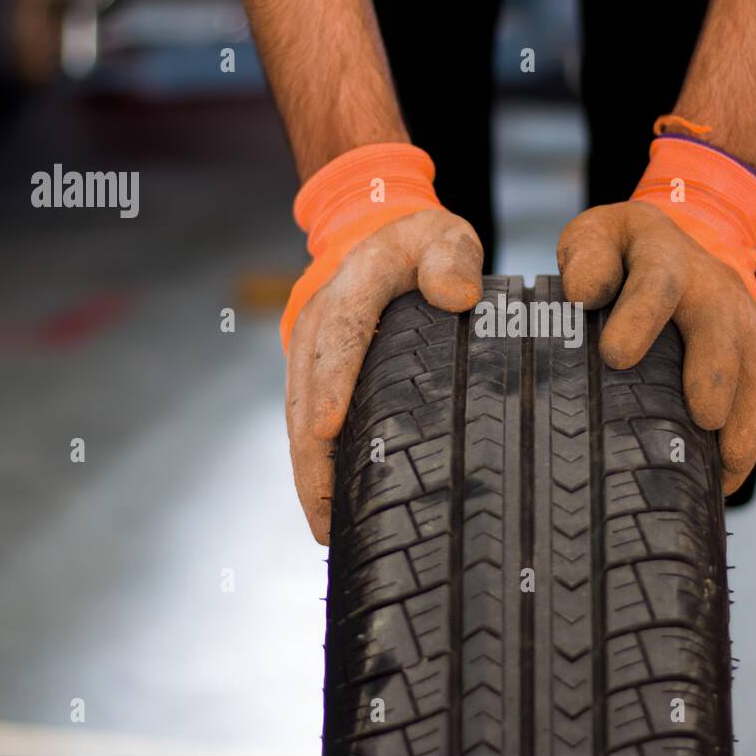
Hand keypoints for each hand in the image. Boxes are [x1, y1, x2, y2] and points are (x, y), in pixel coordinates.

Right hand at [286, 208, 481, 542]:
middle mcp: (319, 316)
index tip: (327, 429)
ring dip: (306, 470)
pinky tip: (324, 505)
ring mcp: (309, 345)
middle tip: (323, 514)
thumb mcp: (447, 236)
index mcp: (355, 281)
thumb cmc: (422, 243)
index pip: (340, 333)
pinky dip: (309, 461)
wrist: (377, 228)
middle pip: (305, 389)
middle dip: (310, 454)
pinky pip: (302, 417)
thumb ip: (453, 259)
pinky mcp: (310, 369)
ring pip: (297, 412)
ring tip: (322, 527)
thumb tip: (458, 296)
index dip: (331, 382)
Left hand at [557, 200, 755, 493]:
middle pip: (720, 330)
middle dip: (714, 373)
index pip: (656, 283)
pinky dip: (744, 442)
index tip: (617, 354)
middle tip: (703, 416)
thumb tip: (583, 293)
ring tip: (725, 467)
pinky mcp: (751, 358)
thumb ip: (586, 258)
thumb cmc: (621, 254)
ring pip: (750, 372)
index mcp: (664, 256)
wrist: (677, 245)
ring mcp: (740, 324)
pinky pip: (755, 400)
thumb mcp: (596, 237)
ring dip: (742, 420)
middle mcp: (712, 289)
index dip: (640, 317)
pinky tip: (724, 482)